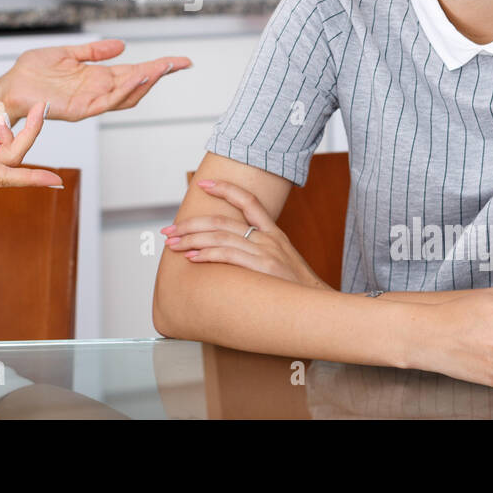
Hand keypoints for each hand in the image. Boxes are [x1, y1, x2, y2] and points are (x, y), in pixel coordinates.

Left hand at [4, 39, 190, 122]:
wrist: (9, 86)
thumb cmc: (31, 73)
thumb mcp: (67, 54)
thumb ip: (93, 51)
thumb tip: (121, 45)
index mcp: (96, 77)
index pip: (133, 72)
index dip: (156, 67)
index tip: (178, 60)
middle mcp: (97, 91)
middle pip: (137, 84)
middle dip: (159, 73)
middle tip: (181, 62)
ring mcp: (91, 102)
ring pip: (127, 95)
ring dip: (147, 82)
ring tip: (164, 68)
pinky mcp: (79, 109)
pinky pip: (107, 102)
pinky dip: (123, 92)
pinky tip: (137, 79)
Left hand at [160, 179, 331, 290]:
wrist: (323, 308)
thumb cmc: (298, 292)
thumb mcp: (283, 265)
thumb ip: (260, 255)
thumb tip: (231, 255)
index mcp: (275, 233)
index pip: (249, 200)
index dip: (225, 189)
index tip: (203, 184)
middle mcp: (270, 238)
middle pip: (224, 220)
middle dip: (192, 224)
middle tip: (169, 230)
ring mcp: (267, 252)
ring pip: (222, 235)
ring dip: (192, 239)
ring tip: (173, 244)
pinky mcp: (265, 268)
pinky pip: (229, 254)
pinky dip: (208, 253)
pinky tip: (193, 257)